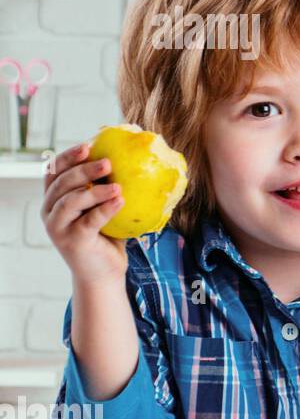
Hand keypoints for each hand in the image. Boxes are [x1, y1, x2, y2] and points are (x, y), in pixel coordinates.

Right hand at [41, 142, 127, 284]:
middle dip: (83, 169)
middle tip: (107, 162)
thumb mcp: (103, 207)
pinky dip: (105, 209)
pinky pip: (88, 221)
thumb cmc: (105, 236)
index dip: (67, 156)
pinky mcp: (72, 241)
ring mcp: (57, 227)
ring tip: (117, 186)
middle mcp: (50, 211)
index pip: (54, 171)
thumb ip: (105, 186)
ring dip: (94, 190)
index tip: (88, 146)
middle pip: (62, 183)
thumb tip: (129, 158)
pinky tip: (120, 201)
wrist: (104, 273)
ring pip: (71, 201)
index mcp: (54, 199)